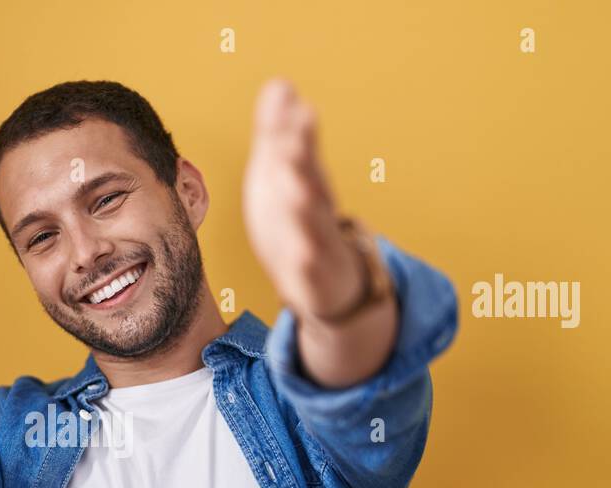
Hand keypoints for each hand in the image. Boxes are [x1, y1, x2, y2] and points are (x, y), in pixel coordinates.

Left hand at [242, 77, 364, 323]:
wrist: (330, 279)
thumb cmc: (299, 218)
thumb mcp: (285, 174)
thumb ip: (280, 131)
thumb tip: (280, 85)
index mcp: (304, 180)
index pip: (299, 152)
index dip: (298, 133)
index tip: (301, 109)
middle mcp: (314, 207)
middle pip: (309, 182)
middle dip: (301, 163)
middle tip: (292, 142)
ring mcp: (317, 243)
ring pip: (311, 225)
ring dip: (305, 209)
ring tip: (296, 193)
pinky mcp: (314, 278)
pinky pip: (311, 272)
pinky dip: (308, 265)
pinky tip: (302, 259)